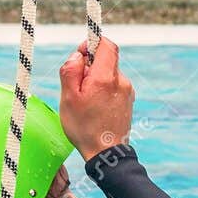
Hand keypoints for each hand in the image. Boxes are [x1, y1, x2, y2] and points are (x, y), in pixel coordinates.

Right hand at [58, 36, 133, 160]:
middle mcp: (121, 81)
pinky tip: (96, 107)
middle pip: (106, 59)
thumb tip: (78, 55)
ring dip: (96, 79)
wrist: (106, 153)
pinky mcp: (128, 100)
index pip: (106, 44)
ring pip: (109, 73)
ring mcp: (127, 91)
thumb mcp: (68, 98)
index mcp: (106, 77)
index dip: (92, 44)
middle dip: (90, 65)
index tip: (80, 55)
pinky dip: (103, 90)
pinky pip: (114, 85)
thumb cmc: (84, 127)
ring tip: (86, 101)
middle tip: (78, 84)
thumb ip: (71, 70)